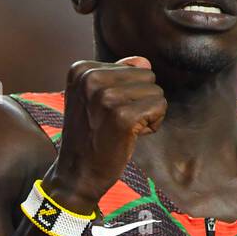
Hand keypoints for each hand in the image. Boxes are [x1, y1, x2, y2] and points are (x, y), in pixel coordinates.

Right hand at [43, 56, 166, 213]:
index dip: (127, 93)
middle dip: (140, 101)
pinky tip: (131, 136)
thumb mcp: (93, 97)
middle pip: (147, 76)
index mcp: (81, 69)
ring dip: (147, 113)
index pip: (133, 66)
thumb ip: (117, 75)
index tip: (106, 112)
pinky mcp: (122, 116)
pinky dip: (153, 124)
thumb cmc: (90, 136)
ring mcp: (106, 97)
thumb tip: (144, 62)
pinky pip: (160, 107)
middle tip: (116, 122)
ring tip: (122, 129)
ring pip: (156, 91)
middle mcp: (91, 78)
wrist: (77, 173)